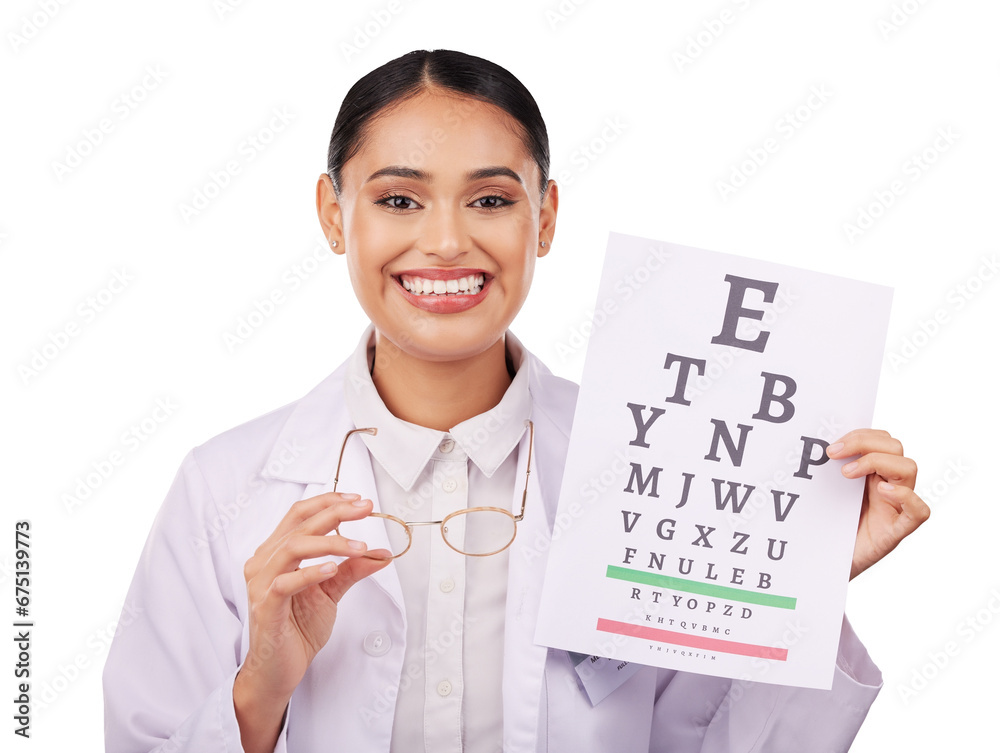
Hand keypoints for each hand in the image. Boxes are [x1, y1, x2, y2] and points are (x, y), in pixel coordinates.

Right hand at [233, 492, 390, 752]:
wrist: (278, 670)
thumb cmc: (297, 629)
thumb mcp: (331, 592)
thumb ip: (352, 570)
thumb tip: (382, 553)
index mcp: (276, 552)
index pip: (300, 514)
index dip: (329, 502)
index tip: (360, 500)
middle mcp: (264, 562)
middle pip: (299, 524)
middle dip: (336, 513)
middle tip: (365, 509)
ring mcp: (262, 584)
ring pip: (293, 547)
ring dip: (330, 542)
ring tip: (359, 546)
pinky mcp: (266, 607)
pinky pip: (286, 583)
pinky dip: (311, 572)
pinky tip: (332, 569)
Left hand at [827, 429, 929, 579]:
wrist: (825, 562)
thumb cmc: (827, 525)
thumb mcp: (826, 492)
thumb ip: (827, 470)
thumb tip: (812, 445)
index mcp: (872, 473)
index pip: (881, 439)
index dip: (860, 435)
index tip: (831, 445)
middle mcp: (888, 486)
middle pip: (895, 448)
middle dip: (864, 444)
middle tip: (832, 454)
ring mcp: (894, 507)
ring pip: (909, 469)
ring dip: (878, 462)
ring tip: (847, 474)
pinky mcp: (895, 531)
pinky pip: (918, 512)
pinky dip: (905, 497)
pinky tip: (883, 491)